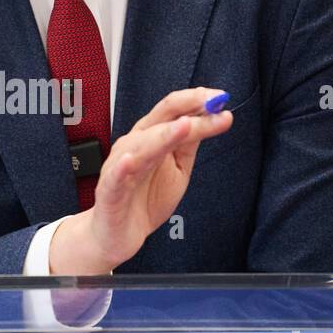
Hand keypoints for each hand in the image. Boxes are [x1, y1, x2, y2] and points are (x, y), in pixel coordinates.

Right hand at [49, 86, 233, 273]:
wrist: (118, 235)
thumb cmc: (145, 199)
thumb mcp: (178, 168)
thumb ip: (188, 144)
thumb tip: (211, 117)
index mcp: (150, 137)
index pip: (172, 110)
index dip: (196, 101)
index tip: (221, 98)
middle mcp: (134, 145)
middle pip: (160, 119)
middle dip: (187, 108)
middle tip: (212, 103)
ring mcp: (121, 166)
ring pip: (143, 144)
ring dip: (164, 134)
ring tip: (185, 126)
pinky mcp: (110, 190)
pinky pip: (117, 176)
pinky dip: (123, 166)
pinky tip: (130, 160)